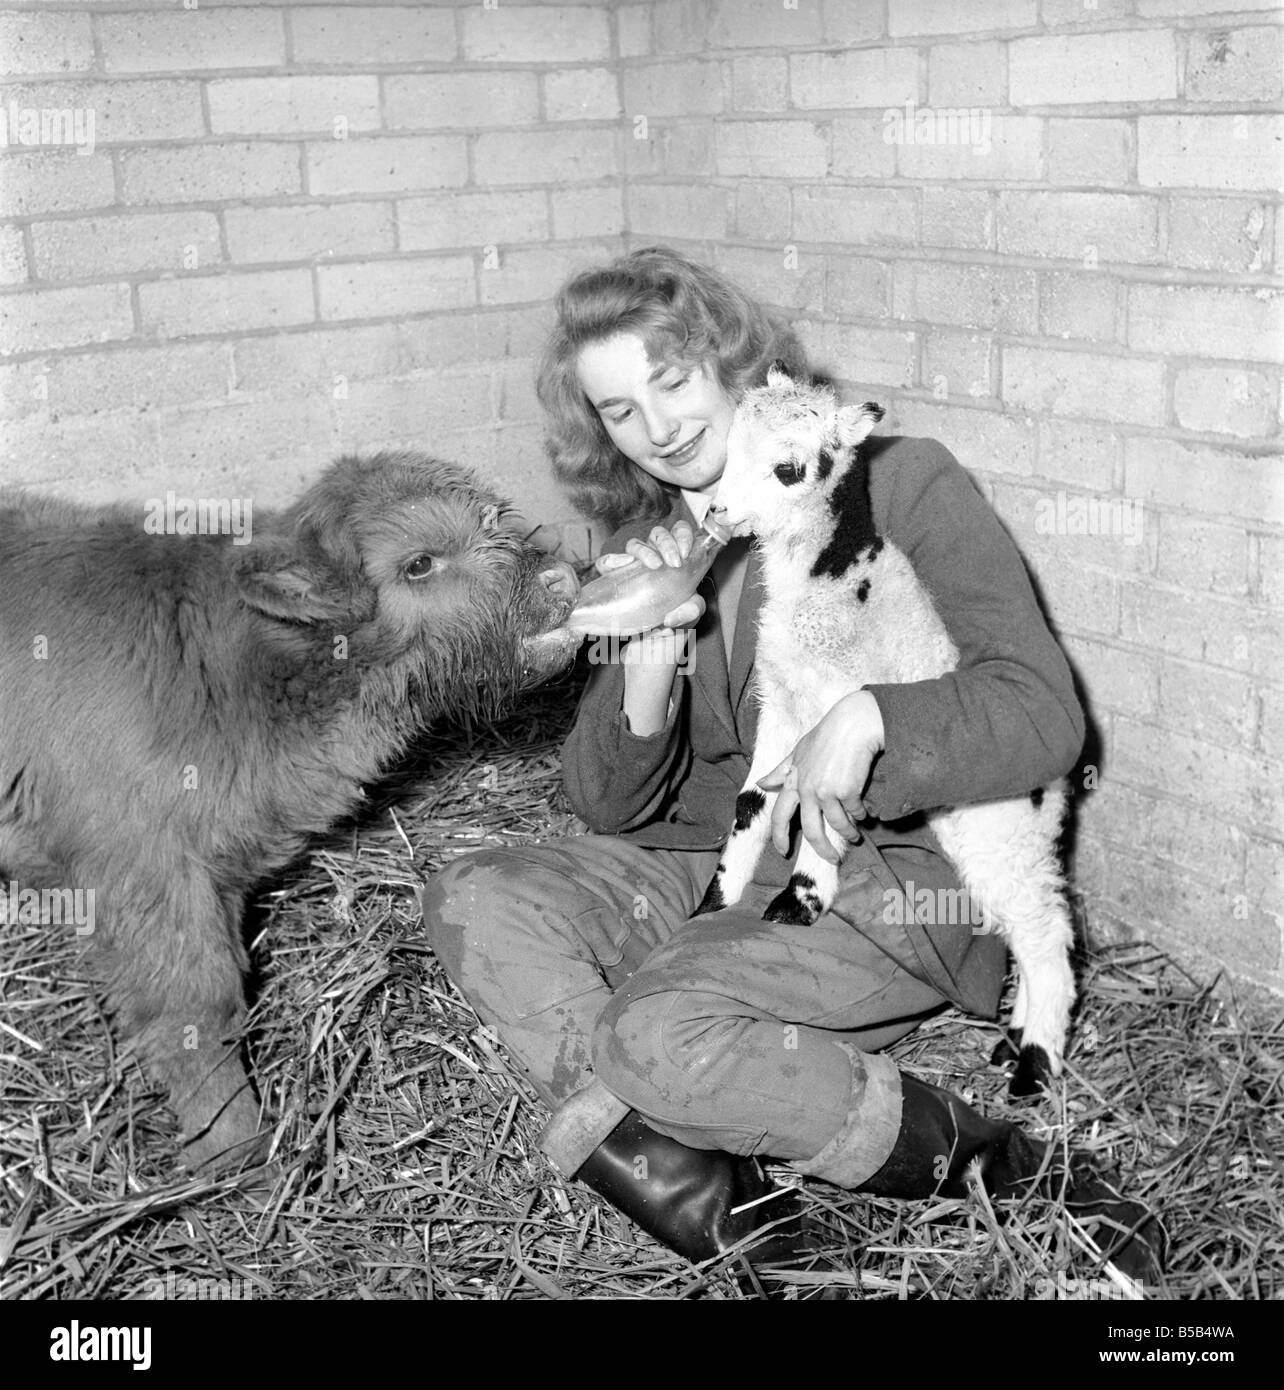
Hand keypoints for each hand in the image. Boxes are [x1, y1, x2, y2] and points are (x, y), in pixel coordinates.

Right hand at [604, 522, 705, 662]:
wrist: (650, 647)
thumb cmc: (672, 622)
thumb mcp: (689, 616)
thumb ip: (692, 609)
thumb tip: (673, 616)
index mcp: (676, 559)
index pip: (679, 532)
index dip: (682, 534)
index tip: (686, 551)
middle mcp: (655, 558)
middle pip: (658, 534)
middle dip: (667, 542)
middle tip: (674, 562)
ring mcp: (633, 567)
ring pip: (634, 544)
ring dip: (644, 550)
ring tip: (654, 565)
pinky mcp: (613, 579)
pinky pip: (607, 562)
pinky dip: (613, 561)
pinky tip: (623, 565)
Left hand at [757, 691, 886, 862]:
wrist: (853, 723)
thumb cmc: (828, 734)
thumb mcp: (799, 750)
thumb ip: (781, 770)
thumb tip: (761, 783)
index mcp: (793, 781)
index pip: (779, 815)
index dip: (779, 836)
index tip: (783, 852)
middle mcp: (807, 789)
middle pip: (811, 830)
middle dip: (822, 849)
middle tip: (831, 859)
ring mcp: (827, 791)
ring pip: (837, 825)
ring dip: (848, 833)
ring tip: (855, 835)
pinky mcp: (847, 792)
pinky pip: (855, 813)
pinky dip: (860, 815)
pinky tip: (864, 812)